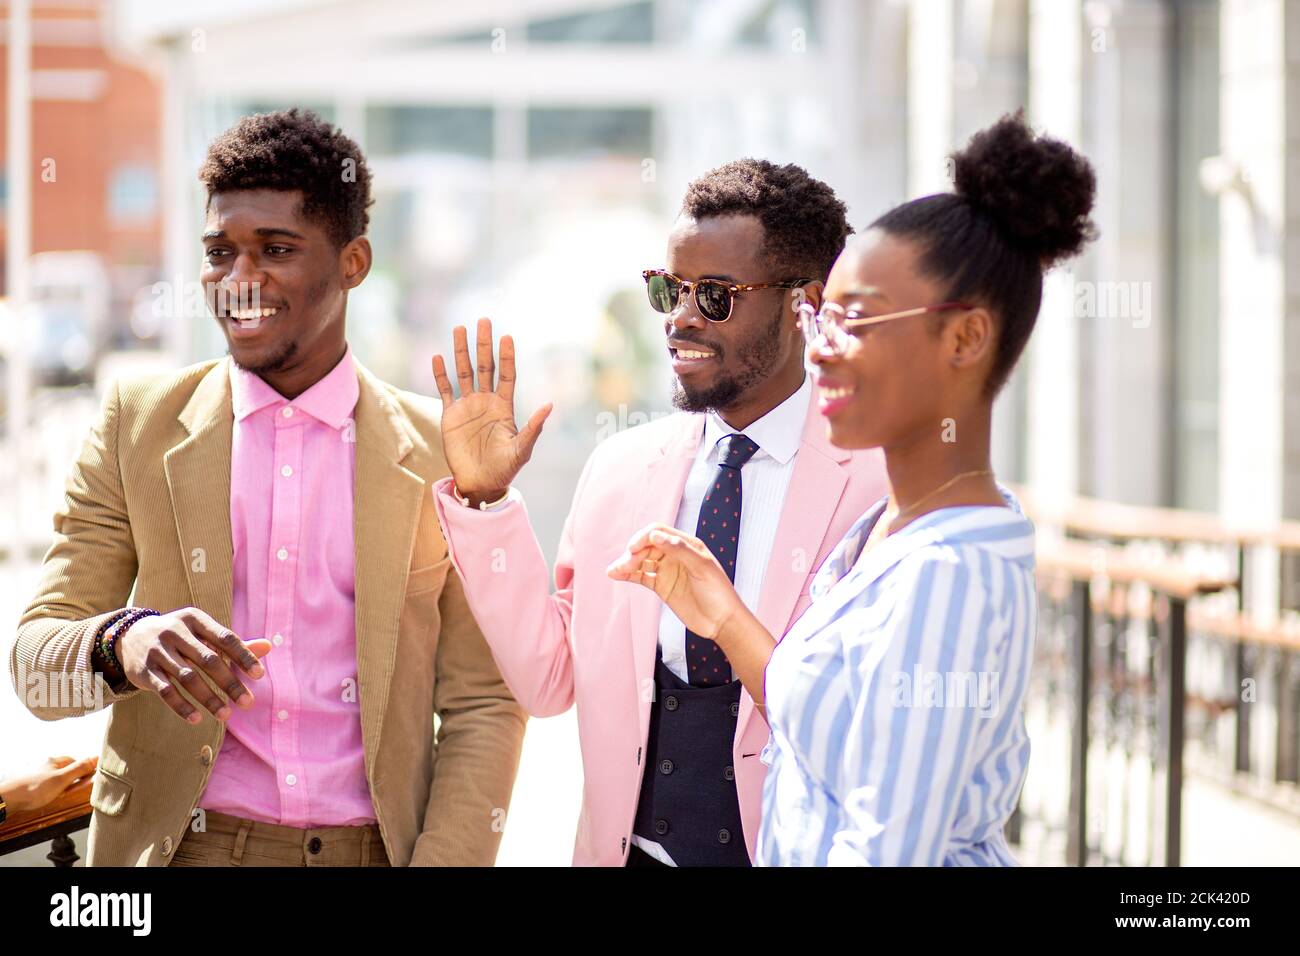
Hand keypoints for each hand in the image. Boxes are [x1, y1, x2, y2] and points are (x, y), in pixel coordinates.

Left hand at [1, 755, 98, 813]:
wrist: (8, 799)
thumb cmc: (33, 789)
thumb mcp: (62, 779)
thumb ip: (80, 768)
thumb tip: (97, 758)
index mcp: (55, 761)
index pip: (76, 761)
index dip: (84, 771)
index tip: (89, 779)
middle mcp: (46, 765)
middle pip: (67, 770)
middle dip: (73, 780)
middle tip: (74, 790)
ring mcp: (38, 775)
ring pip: (57, 779)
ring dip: (63, 787)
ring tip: (61, 796)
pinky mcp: (31, 784)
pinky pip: (48, 786)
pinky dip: (52, 791)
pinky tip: (49, 797)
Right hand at [116, 607, 272, 724]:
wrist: (130, 635)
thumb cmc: (180, 636)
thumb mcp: (203, 632)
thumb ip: (233, 643)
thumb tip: (269, 646)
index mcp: (195, 619)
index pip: (225, 638)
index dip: (243, 656)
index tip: (260, 675)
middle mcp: (175, 632)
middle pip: (208, 660)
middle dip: (230, 683)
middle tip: (248, 703)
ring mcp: (158, 652)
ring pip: (188, 678)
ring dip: (208, 698)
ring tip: (226, 716)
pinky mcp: (143, 671)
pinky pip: (165, 691)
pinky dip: (181, 706)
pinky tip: (198, 719)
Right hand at [431, 318, 552, 504]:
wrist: (481, 483)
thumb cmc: (505, 468)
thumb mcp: (523, 449)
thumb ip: (534, 427)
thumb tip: (550, 405)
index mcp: (504, 407)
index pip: (506, 375)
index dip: (506, 356)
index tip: (507, 337)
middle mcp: (486, 402)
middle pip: (485, 366)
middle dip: (484, 344)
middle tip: (483, 321)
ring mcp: (468, 406)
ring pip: (464, 372)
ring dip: (461, 351)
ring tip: (459, 329)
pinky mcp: (451, 415)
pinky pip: (445, 390)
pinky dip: (440, 375)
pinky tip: (438, 358)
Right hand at [606, 523, 746, 639]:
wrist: (722, 622)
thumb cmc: (718, 592)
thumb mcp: (702, 568)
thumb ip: (679, 549)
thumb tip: (654, 535)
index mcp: (686, 544)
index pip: (658, 532)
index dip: (643, 537)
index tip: (633, 548)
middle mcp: (675, 554)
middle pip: (646, 546)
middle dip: (633, 553)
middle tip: (624, 566)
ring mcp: (667, 570)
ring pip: (641, 561)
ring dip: (626, 563)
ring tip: (614, 571)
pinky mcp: (661, 586)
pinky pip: (641, 576)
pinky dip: (628, 575)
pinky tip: (616, 575)